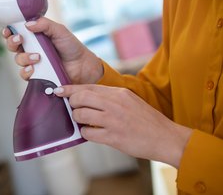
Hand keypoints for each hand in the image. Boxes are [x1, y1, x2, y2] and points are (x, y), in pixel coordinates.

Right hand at [2, 17, 102, 83]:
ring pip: (18, 60)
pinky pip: (25, 74)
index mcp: (34, 36)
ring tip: (38, 57)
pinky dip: (27, 71)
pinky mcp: (36, 76)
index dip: (9, 31)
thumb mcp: (60, 31)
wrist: (83, 66)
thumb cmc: (72, 47)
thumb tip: (28, 24)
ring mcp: (33, 63)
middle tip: (20, 39)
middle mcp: (31, 49)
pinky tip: (34, 69)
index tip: (9, 30)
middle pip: (12, 46)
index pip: (16, 32)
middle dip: (13, 42)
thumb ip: (45, 25)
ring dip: (24, 57)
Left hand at [54, 84, 191, 167]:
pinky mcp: (113, 137)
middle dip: (72, 103)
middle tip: (72, 108)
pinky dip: (85, 133)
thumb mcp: (129, 100)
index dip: (70, 88)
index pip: (88, 86)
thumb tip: (86, 97)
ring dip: (77, 119)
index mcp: (118, 93)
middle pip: (81, 97)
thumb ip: (109, 97)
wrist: (165, 137)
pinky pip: (88, 133)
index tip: (58, 90)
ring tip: (82, 122)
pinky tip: (91, 133)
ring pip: (81, 115)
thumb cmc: (146, 120)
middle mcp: (114, 104)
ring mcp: (113, 120)